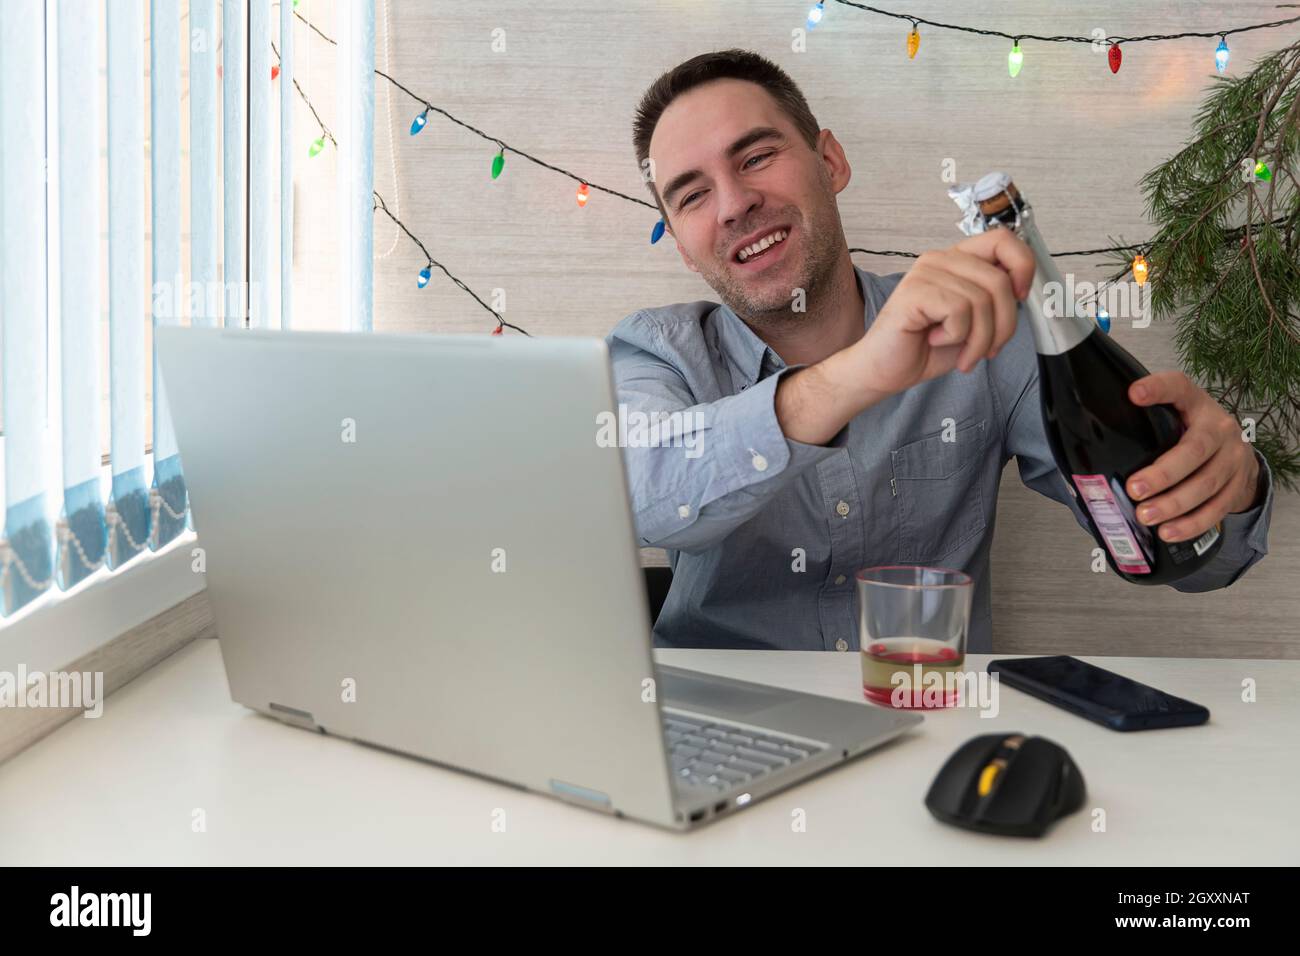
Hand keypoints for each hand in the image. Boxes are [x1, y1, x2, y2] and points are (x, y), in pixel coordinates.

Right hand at [856, 229, 1034, 394]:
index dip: (1022, 266)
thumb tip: (1025, 292)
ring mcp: (925, 272)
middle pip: (999, 280)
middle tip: (988, 350)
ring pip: (981, 301)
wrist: (887, 370)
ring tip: (963, 354)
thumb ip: (996, 300)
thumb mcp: (975, 322)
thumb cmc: (927, 348)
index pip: (1003, 239)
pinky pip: (958, 311)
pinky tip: (936, 340)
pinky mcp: (914, 291)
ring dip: (979, 339)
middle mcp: (941, 259)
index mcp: (957, 261)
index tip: (1020, 297)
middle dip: (1003, 325)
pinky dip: (956, 336)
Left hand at [1125, 371, 1261, 542]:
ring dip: (1174, 504)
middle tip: (1134, 489)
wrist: (1238, 452)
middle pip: (1195, 449)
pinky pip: (1217, 508)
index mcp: (1196, 404)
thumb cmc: (1190, 433)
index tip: (1133, 394)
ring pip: (1206, 483)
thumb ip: (1143, 421)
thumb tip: (1085, 441)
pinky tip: (1169, 531)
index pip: (1178, 387)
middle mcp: (1219, 427)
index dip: (1158, 389)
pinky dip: (1192, 523)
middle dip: (1163, 473)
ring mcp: (1233, 457)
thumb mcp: (1173, 417)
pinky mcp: (1238, 486)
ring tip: (1146, 516)